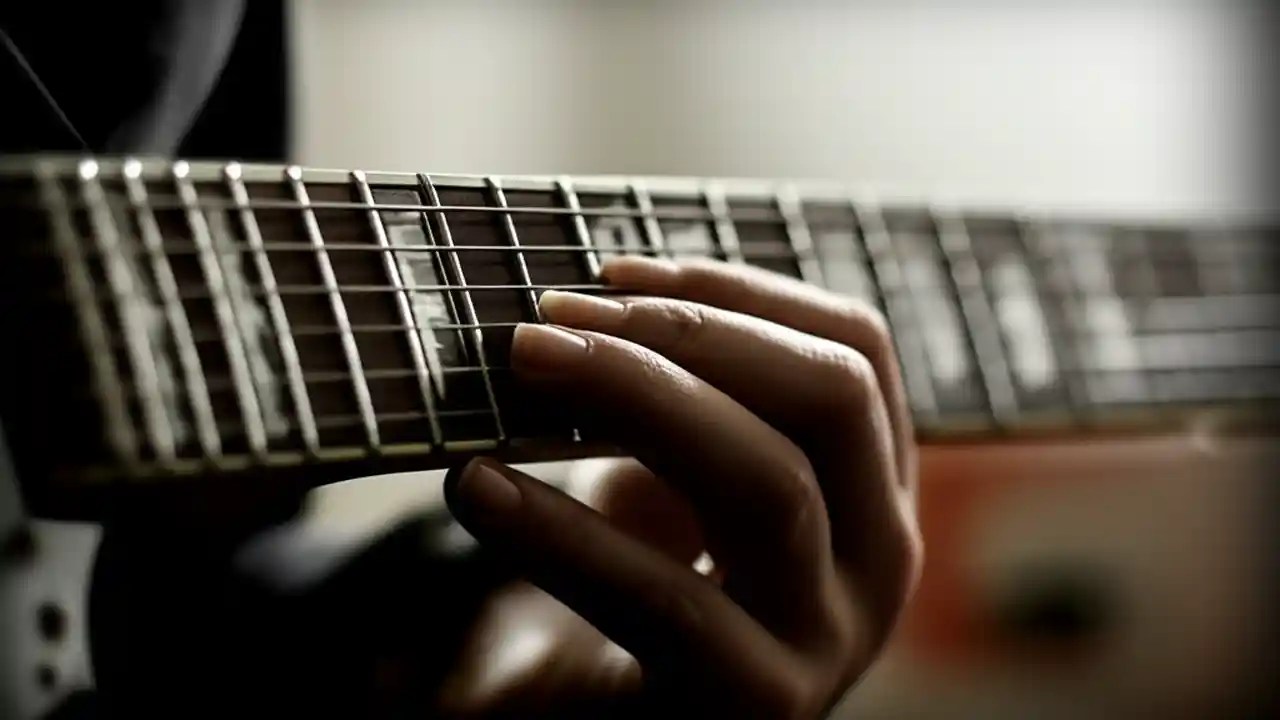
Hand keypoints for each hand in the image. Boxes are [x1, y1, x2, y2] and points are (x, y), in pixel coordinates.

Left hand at [437, 257, 922, 718]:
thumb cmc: (626, 590)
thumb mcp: (661, 473)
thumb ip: (663, 392)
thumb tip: (585, 289)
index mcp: (869, 486)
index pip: (857, 349)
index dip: (741, 290)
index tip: (616, 269)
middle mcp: (878, 562)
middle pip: (830, 397)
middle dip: (687, 331)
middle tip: (551, 318)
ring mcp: (828, 642)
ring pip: (769, 484)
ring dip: (636, 397)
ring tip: (523, 363)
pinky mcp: (753, 710)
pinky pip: (667, 600)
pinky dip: (562, 531)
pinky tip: (475, 487)